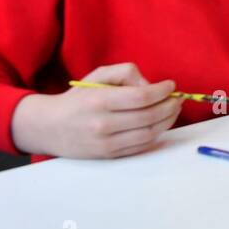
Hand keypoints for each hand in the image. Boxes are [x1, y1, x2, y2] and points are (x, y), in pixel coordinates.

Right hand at [10, 62, 182, 158]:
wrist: (50, 127)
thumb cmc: (78, 98)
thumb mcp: (97, 75)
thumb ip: (126, 72)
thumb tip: (150, 85)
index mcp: (99, 101)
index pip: (141, 97)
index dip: (162, 91)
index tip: (171, 85)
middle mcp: (103, 124)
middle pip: (149, 117)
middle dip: (170, 107)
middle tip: (178, 99)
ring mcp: (106, 144)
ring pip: (148, 134)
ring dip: (168, 121)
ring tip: (173, 110)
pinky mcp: (109, 156)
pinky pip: (141, 147)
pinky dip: (156, 135)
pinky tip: (160, 124)